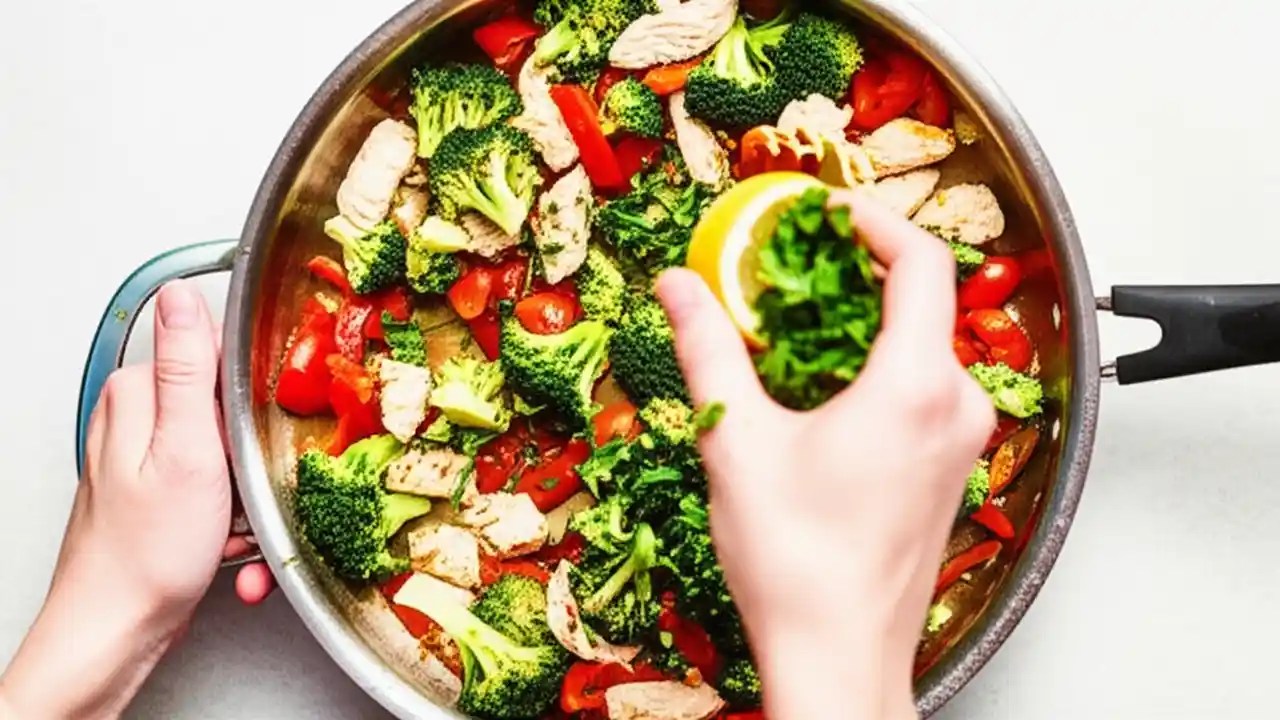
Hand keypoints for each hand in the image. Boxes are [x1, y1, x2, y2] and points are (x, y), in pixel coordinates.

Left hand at [0, 281, 270, 718]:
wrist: (114, 630)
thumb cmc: (147, 553)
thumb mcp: (184, 450)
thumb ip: (186, 368)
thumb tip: (183, 294)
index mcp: (139, 394)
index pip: (221, 360)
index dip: (258, 399)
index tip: (268, 438)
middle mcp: (136, 418)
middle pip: (230, 412)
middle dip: (256, 460)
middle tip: (254, 496)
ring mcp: (147, 457)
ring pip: (230, 458)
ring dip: (248, 500)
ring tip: (241, 532)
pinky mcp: (160, 493)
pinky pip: (217, 493)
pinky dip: (232, 522)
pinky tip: (230, 546)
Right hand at [656, 190, 994, 719]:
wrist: (840, 658)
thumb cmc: (798, 566)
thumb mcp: (737, 442)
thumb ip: (710, 350)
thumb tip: (678, 287)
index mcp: (914, 387)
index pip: (921, 263)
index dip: (873, 221)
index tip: (827, 211)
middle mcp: (955, 408)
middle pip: (924, 301)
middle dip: (859, 269)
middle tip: (796, 262)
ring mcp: (961, 443)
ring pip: (926, 347)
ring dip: (866, 322)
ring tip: (799, 322)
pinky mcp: (952, 470)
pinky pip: (927, 389)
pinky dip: (881, 366)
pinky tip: (825, 385)